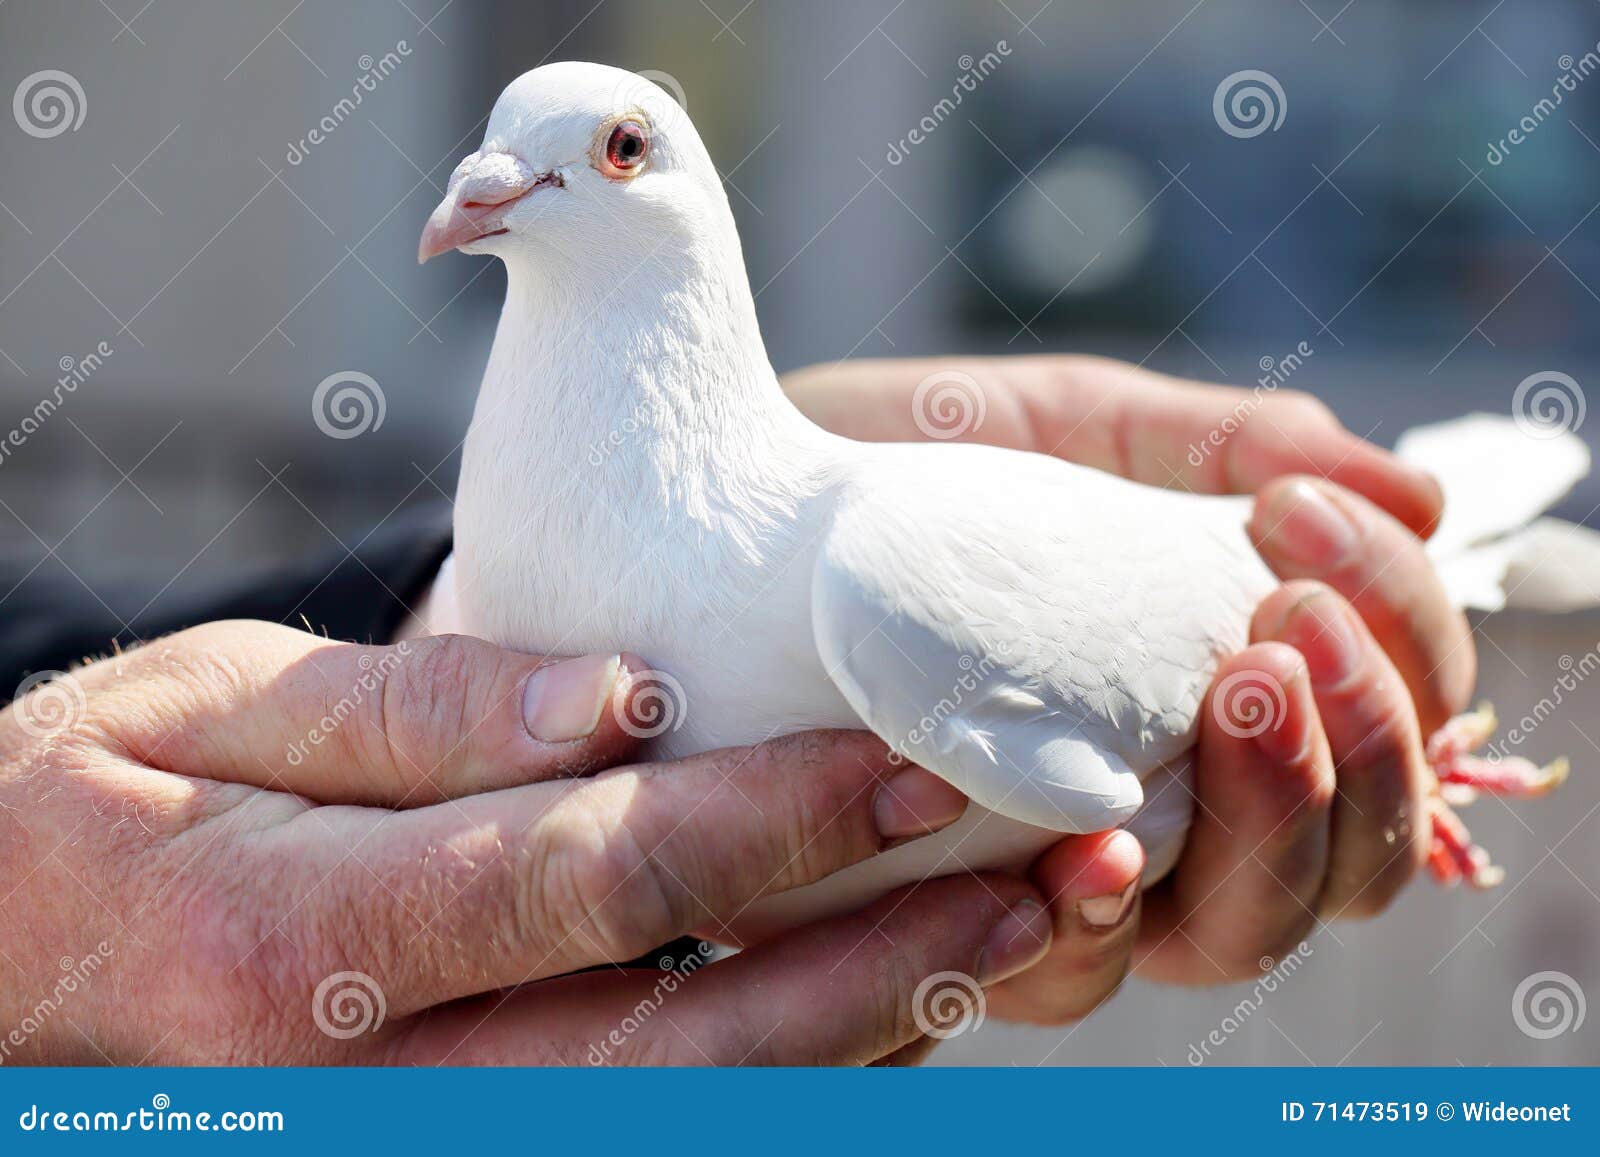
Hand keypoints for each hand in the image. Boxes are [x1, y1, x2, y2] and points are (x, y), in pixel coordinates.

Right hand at [0, 621, 1060, 1063]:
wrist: (0, 965)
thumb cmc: (91, 811)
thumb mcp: (205, 709)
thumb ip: (412, 706)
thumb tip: (617, 692)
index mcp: (296, 937)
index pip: (587, 879)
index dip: (767, 822)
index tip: (910, 756)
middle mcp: (370, 1078)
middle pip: (682, 1039)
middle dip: (884, 956)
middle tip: (1047, 871)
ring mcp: (417, 1135)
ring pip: (690, 1109)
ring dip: (876, 1029)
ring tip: (1023, 931)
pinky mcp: (450, 1138)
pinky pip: (650, 1121)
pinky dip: (792, 1072)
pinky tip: (900, 995)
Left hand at [785, 354, 1474, 1014]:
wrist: (730, 507)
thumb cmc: (907, 465)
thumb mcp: (1068, 428)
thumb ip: (1216, 450)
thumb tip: (1417, 493)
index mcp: (1223, 701)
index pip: (1390, 728)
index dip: (1403, 647)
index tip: (1309, 522)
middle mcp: (1172, 808)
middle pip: (1348, 857)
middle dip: (1363, 743)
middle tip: (1282, 620)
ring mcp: (1071, 873)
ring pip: (1246, 931)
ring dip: (1274, 823)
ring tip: (1231, 689)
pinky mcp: (956, 916)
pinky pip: (1068, 972)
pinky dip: (1106, 917)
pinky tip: (1094, 844)